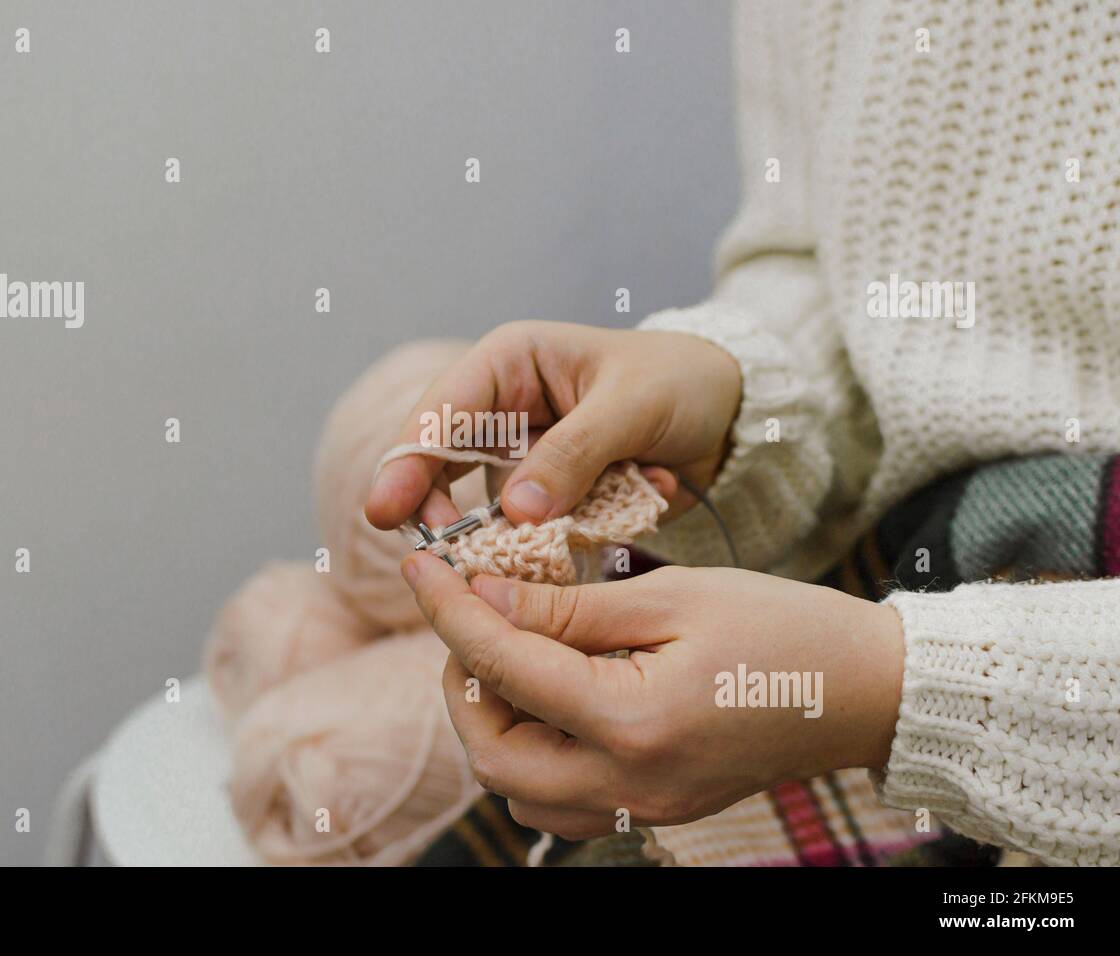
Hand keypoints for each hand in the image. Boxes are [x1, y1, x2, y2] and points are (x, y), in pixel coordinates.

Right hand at [366, 320, 741, 531]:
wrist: (732, 413)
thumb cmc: (681, 383)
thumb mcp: (632, 406)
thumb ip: (575, 453)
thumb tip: (513, 510)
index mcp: (511, 362)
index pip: (442, 412)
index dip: (407, 462)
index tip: (387, 513)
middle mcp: (504, 408)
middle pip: (442, 465)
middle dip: (440, 512)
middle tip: (443, 559)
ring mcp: (523, 455)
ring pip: (481, 506)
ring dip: (498, 537)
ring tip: (518, 560)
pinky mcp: (548, 494)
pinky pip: (526, 529)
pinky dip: (545, 543)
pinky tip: (584, 539)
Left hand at [401, 553, 905, 838]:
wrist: (864, 691)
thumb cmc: (781, 627)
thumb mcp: (672, 596)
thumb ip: (569, 609)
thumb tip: (485, 600)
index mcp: (635, 721)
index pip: (504, 668)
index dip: (450, 612)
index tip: (420, 568)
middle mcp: (630, 783)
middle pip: (492, 755)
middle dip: (461, 683)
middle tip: (475, 619)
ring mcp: (642, 807)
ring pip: (517, 787)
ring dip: (492, 721)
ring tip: (512, 654)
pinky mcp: (652, 808)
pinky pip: (559, 800)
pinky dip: (531, 750)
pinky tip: (549, 696)